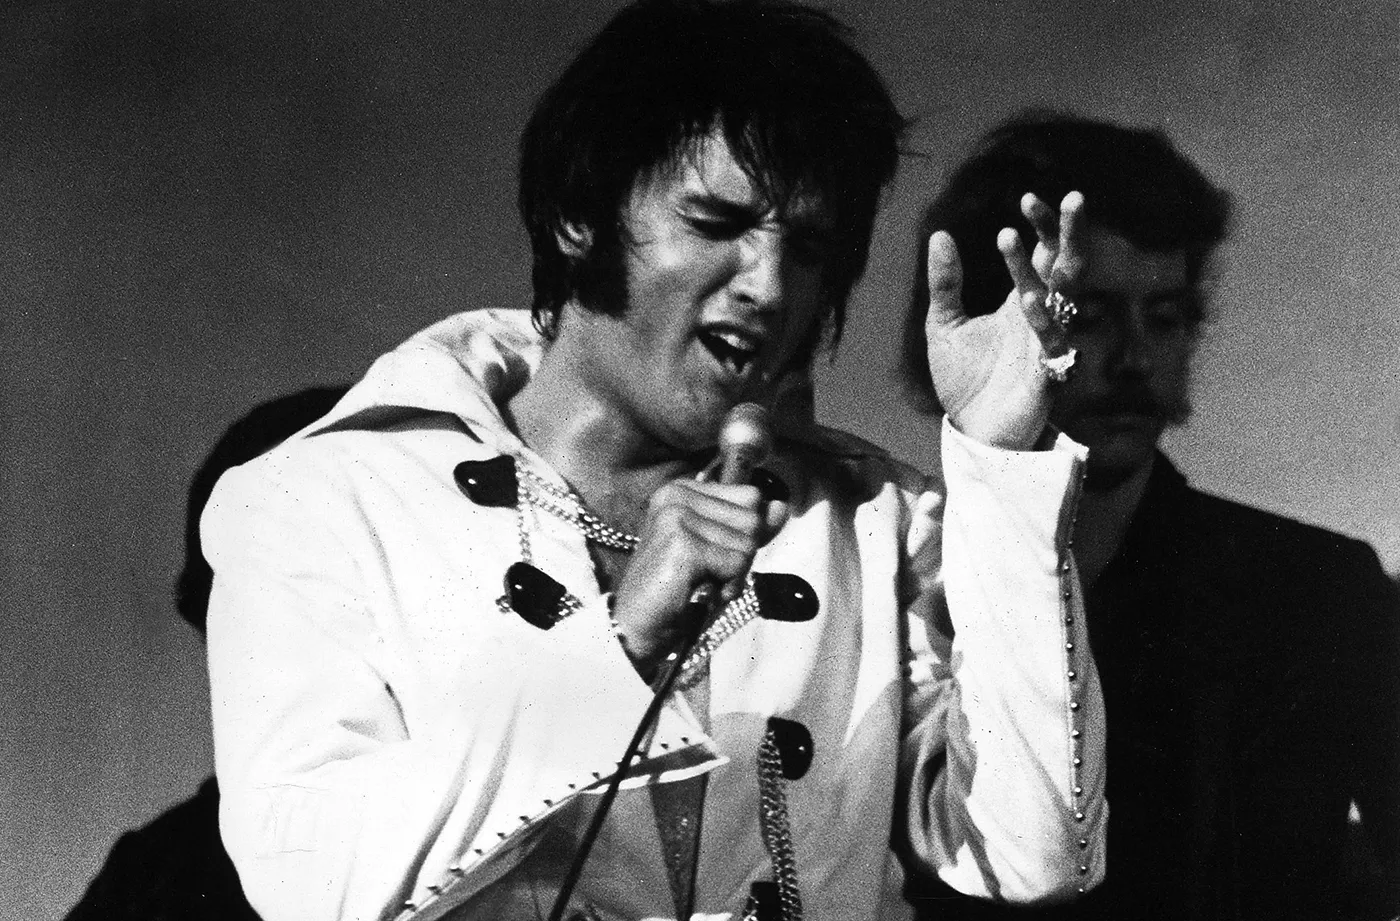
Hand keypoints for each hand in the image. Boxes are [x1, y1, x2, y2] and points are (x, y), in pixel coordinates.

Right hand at [610, 479, 787, 675]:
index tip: (711, 555)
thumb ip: (750, 527)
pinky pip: (738, 563)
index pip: (751, 497)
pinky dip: (728, 586)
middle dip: (740, 555)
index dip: (743, 534)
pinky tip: (700, 592)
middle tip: (705, 573)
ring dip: (733, 574)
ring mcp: (677, 517)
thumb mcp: (719, 552)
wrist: (638, 627)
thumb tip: (780, 506)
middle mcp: (677, 495)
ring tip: (700, 583)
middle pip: (753, 518)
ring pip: (748, 543)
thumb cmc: (679, 591)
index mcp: (683, 489)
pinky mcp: (683, 544)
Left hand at [924, 191, 1085, 449]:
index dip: (1040, 226)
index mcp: (1023, 302)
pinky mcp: (1046, 376)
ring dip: (1041, 269)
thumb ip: (946, 283)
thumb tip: (940, 234)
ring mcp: (1047, 344)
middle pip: (1066, 267)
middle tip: (1071, 197)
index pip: (1042, 254)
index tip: (1027, 197)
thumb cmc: (964, 381)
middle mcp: (1042, 317)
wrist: (971, 432)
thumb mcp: (944, 325)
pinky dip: (1043, 321)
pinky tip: (1028, 299)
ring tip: (1013, 238)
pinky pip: (1052, 343)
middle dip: (1069, 234)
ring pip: (1061, 299)